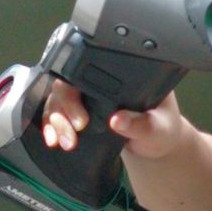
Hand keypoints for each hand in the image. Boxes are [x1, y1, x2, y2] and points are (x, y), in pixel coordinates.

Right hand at [41, 83, 190, 160]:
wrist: (154, 144)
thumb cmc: (161, 129)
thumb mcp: (158, 127)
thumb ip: (141, 124)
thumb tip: (118, 119)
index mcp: (123, 73)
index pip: (92, 66)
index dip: (79, 84)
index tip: (83, 115)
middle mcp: (101, 79)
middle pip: (69, 82)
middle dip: (65, 107)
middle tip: (77, 129)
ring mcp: (87, 95)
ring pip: (58, 99)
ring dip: (56, 120)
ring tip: (66, 142)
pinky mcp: (79, 111)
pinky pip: (57, 114)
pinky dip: (50, 126)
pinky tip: (52, 140)